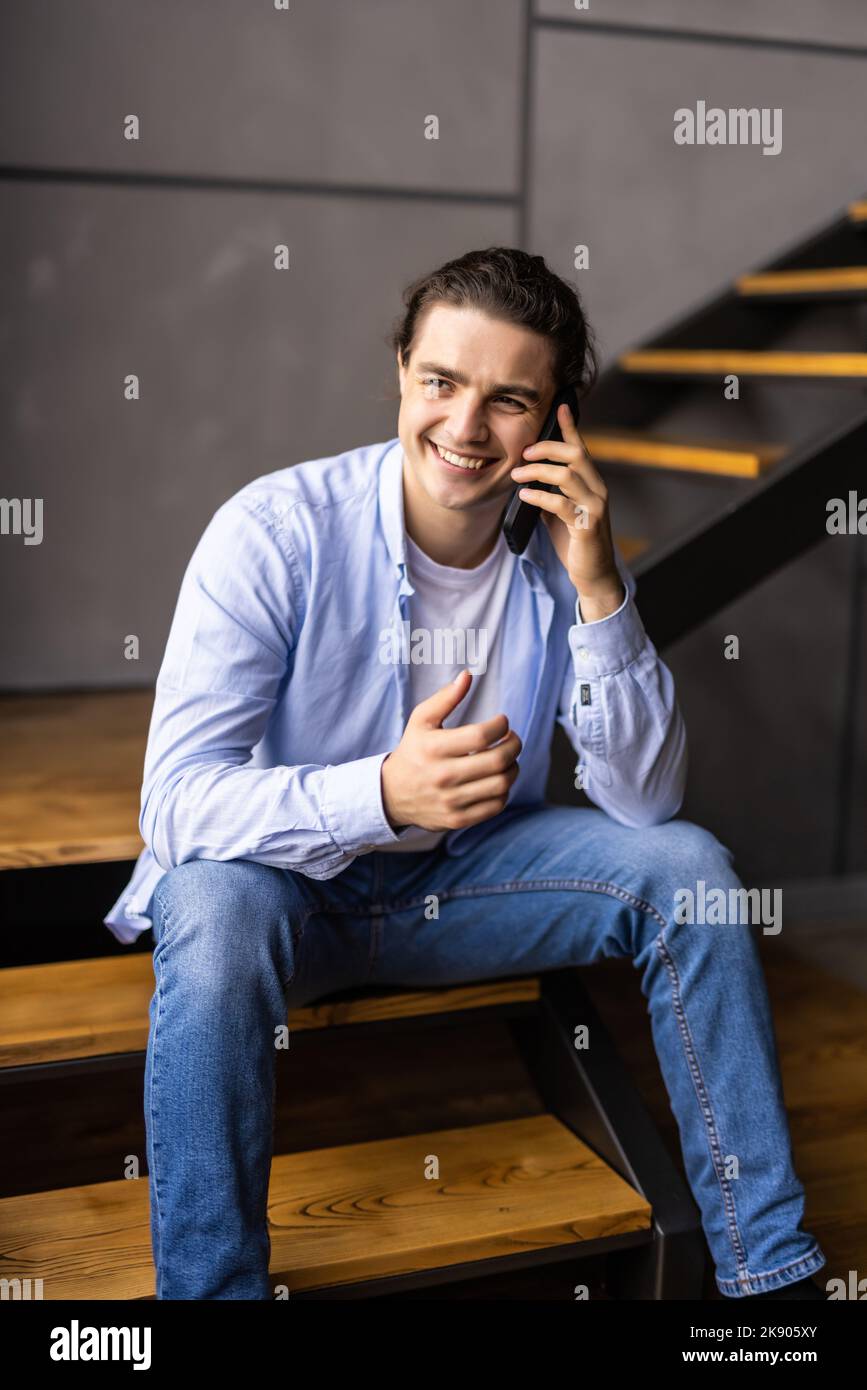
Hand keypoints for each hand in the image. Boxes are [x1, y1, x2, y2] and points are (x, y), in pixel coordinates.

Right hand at [381, 670, 521, 831]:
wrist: (391, 794)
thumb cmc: (413, 750)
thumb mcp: (421, 720)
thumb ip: (445, 697)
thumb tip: (468, 675)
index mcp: (434, 748)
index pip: (481, 736)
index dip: (501, 725)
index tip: (502, 722)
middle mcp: (442, 776)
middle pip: (497, 761)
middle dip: (514, 745)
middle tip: (513, 739)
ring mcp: (451, 800)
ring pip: (501, 784)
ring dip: (513, 768)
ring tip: (508, 758)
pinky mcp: (457, 819)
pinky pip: (495, 805)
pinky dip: (504, 790)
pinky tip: (497, 779)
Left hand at [510, 401, 623, 616]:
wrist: (593, 575)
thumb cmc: (575, 543)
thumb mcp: (559, 513)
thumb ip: (549, 493)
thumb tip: (525, 478)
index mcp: (591, 484)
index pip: (580, 449)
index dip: (570, 427)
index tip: (559, 406)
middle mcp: (597, 490)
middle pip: (575, 455)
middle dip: (547, 448)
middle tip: (524, 452)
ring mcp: (594, 507)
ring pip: (568, 475)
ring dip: (538, 472)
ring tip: (517, 475)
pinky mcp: (587, 526)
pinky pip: (561, 504)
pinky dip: (539, 497)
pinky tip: (524, 497)